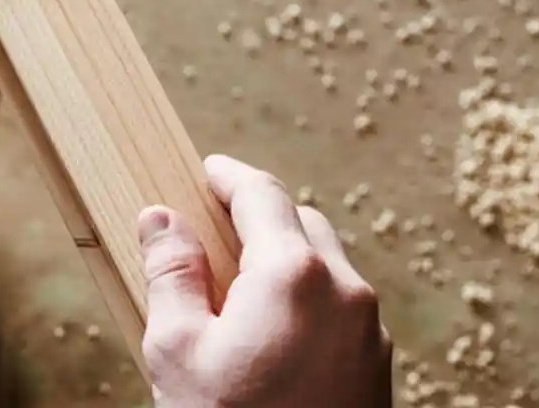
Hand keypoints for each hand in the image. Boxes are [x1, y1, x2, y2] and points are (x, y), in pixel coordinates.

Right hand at [139, 155, 390, 407]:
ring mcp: (369, 333)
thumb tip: (160, 217)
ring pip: (328, 268)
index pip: (262, 194)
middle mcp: (345, 292)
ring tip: (237, 294)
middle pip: (301, 224)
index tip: (207, 171)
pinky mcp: (378, 369)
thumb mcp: (177, 349)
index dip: (228, 176)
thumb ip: (171, 272)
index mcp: (293, 274)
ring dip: (286, 262)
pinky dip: (309, 302)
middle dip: (258, 219)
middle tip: (213, 232)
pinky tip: (270, 337)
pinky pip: (343, 310)